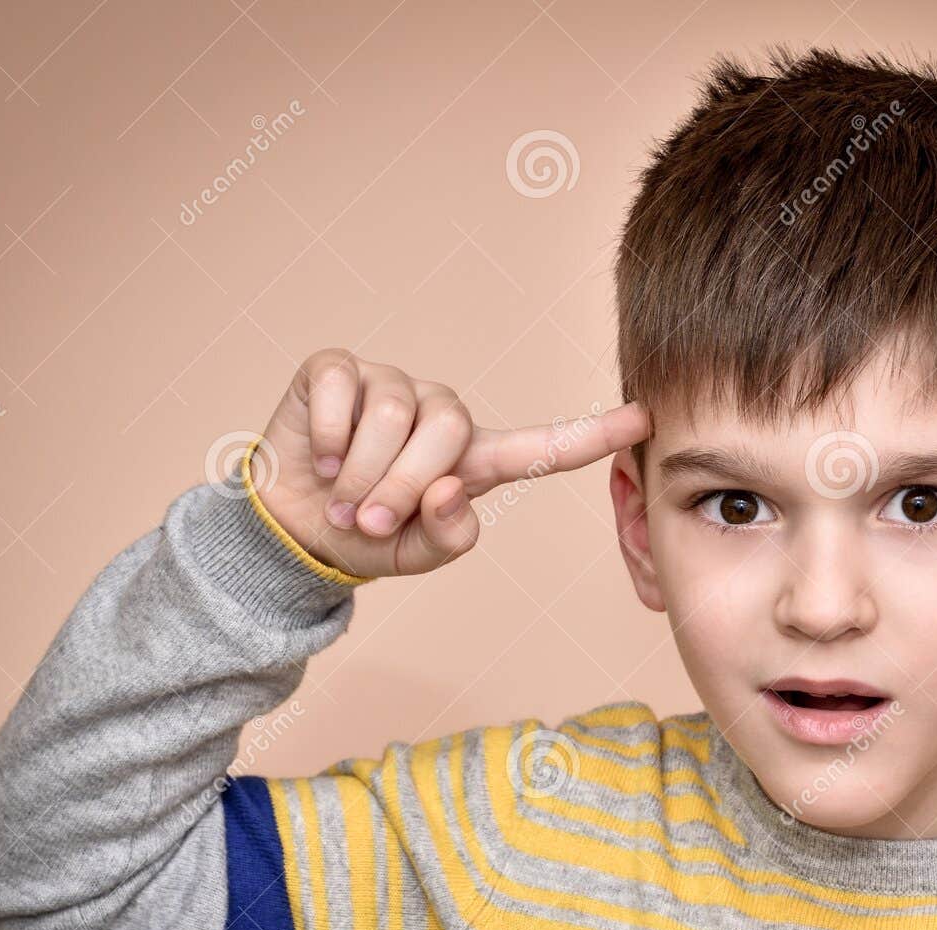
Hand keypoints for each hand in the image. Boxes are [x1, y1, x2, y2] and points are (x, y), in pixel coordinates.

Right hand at [254, 347, 650, 578]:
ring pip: (392, 415)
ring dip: (358, 472)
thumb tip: (450, 488)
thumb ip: (448, 534)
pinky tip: (318, 458)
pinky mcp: (340, 368)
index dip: (591, 436)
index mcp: (472, 460)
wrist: (292, 527)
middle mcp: (439, 413)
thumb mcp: (414, 554)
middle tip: (369, 520)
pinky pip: (342, 393)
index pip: (540, 447)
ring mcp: (391, 384)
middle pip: (447, 430)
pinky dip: (325, 440)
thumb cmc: (364, 536)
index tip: (644, 420)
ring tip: (341, 493)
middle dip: (402, 486)